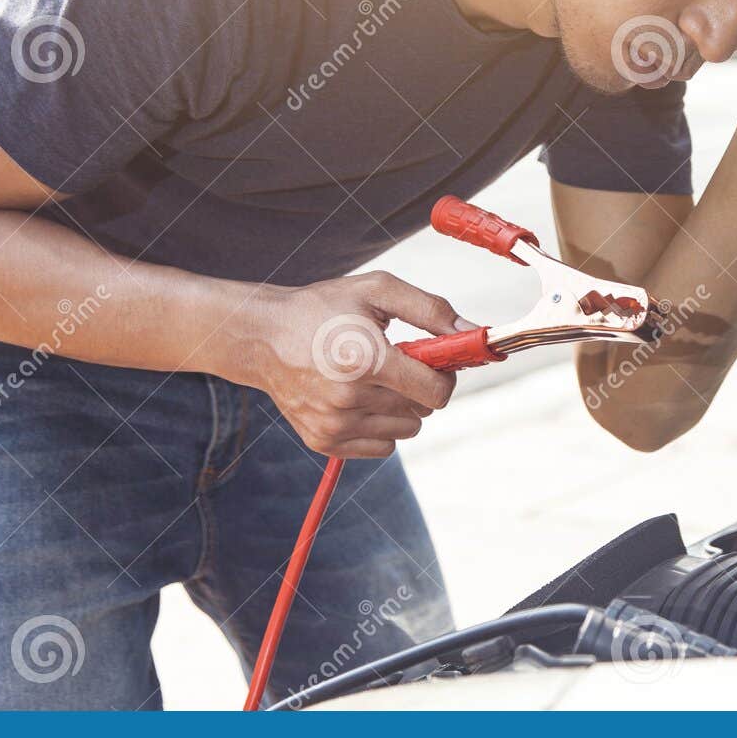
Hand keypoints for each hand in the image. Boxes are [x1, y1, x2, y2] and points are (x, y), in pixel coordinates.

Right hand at [245, 271, 471, 457]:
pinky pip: (382, 446)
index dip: (445, 376)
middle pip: (424, 411)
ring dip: (402, 407)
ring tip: (374, 378)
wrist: (262, 337)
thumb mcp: (378, 291)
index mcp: (366, 360)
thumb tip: (474, 333)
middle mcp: (349, 399)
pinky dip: (381, 425)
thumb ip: (431, 310)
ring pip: (406, 430)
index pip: (437, 392)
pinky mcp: (324, 442)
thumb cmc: (323, 308)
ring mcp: (335, 425)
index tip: (434, 360)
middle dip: (420, 386)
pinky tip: (359, 397)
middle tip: (395, 362)